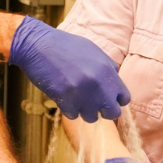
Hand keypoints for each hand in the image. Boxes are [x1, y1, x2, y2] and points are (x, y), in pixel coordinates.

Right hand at [8, 17, 130, 121]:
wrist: (38, 45)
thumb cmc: (64, 46)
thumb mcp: (93, 51)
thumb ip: (107, 67)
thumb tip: (115, 80)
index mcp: (107, 71)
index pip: (124, 98)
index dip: (114, 100)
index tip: (105, 99)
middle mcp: (99, 84)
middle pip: (112, 113)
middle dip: (102, 110)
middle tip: (91, 103)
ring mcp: (82, 93)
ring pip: (92, 117)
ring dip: (84, 110)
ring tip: (74, 98)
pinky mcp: (65, 100)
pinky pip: (73, 115)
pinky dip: (68, 109)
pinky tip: (63, 96)